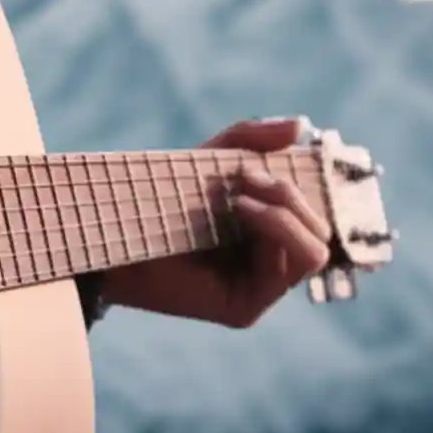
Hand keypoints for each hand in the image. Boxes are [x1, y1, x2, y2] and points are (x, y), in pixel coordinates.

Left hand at [100, 118, 330, 327]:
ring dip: (286, 211)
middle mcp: (267, 265)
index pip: (312, 212)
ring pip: (315, 249)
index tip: (269, 159)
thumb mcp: (208, 160)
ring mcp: (259, 289)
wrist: (113, 229)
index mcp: (264, 235)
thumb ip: (250, 140)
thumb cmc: (157, 198)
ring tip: (241, 196)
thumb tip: (301, 125)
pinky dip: (275, 228)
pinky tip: (239, 210)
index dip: (302, 183)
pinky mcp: (246, 307)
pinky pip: (292, 268)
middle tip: (247, 175)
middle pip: (320, 229)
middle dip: (290, 193)